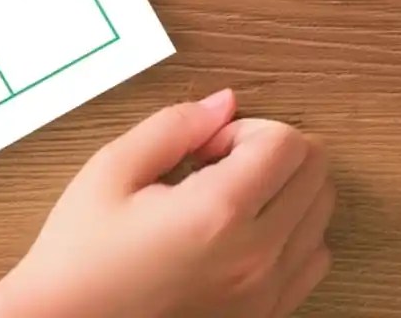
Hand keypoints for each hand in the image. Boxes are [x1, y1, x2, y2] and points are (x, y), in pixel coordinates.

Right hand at [0, 90, 335, 317]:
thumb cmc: (78, 258)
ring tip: (228, 200)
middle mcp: (255, 256)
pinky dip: (295, 233)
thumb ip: (175, 125)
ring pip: (322, 212)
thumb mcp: (111, 172)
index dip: (248, 129)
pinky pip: (316, 258)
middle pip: (316, 171)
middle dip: (271, 151)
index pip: (288, 142)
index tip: (208, 147)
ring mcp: (265, 291)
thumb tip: (225, 104)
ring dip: (287, 189)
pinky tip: (246, 232)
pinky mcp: (265, 315)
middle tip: (217, 166)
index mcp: (217, 214)